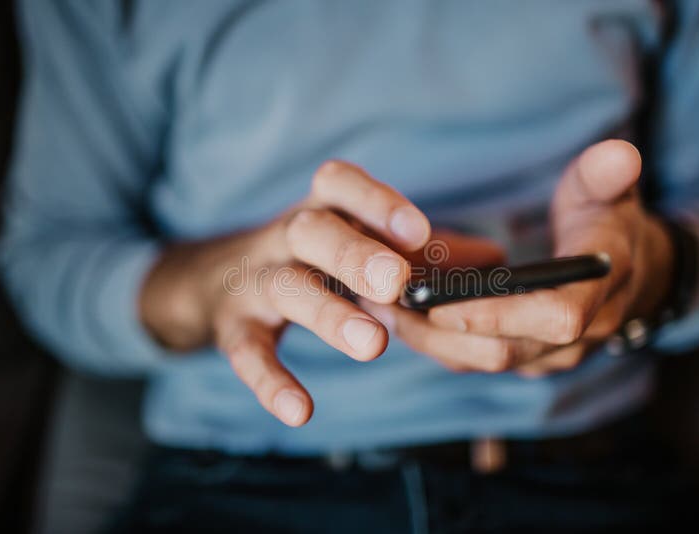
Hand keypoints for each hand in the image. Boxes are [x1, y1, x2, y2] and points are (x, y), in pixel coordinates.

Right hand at [139, 161, 433, 425]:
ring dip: (328, 314)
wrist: (216, 279)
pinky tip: (301, 412)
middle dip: (354, 255)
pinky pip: (248, 353)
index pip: (339, 184)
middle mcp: (286, 237)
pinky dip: (271, 382)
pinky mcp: (235, 329)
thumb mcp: (355, 241)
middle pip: (312, 232)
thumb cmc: (314, 260)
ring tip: (373, 344)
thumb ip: (412, 253)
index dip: (376, 202)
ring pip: (286, 288)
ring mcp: (256, 281)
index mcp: (321, 209)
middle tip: (396, 281)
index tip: (418, 231)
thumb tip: (483, 265)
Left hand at [362, 140, 674, 376]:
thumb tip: (620, 154)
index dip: (498, 314)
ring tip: (379, 305)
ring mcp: (550, 355)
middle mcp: (580, 337)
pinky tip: (397, 315)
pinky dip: (434, 341)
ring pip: (482, 361)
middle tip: (388, 300)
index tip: (441, 304)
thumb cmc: (606, 222)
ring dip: (428, 339)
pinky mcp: (525, 360)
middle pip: (505, 350)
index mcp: (602, 292)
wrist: (625, 272)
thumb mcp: (609, 192)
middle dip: (442, 331)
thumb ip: (607, 176)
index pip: (556, 318)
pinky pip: (474, 360)